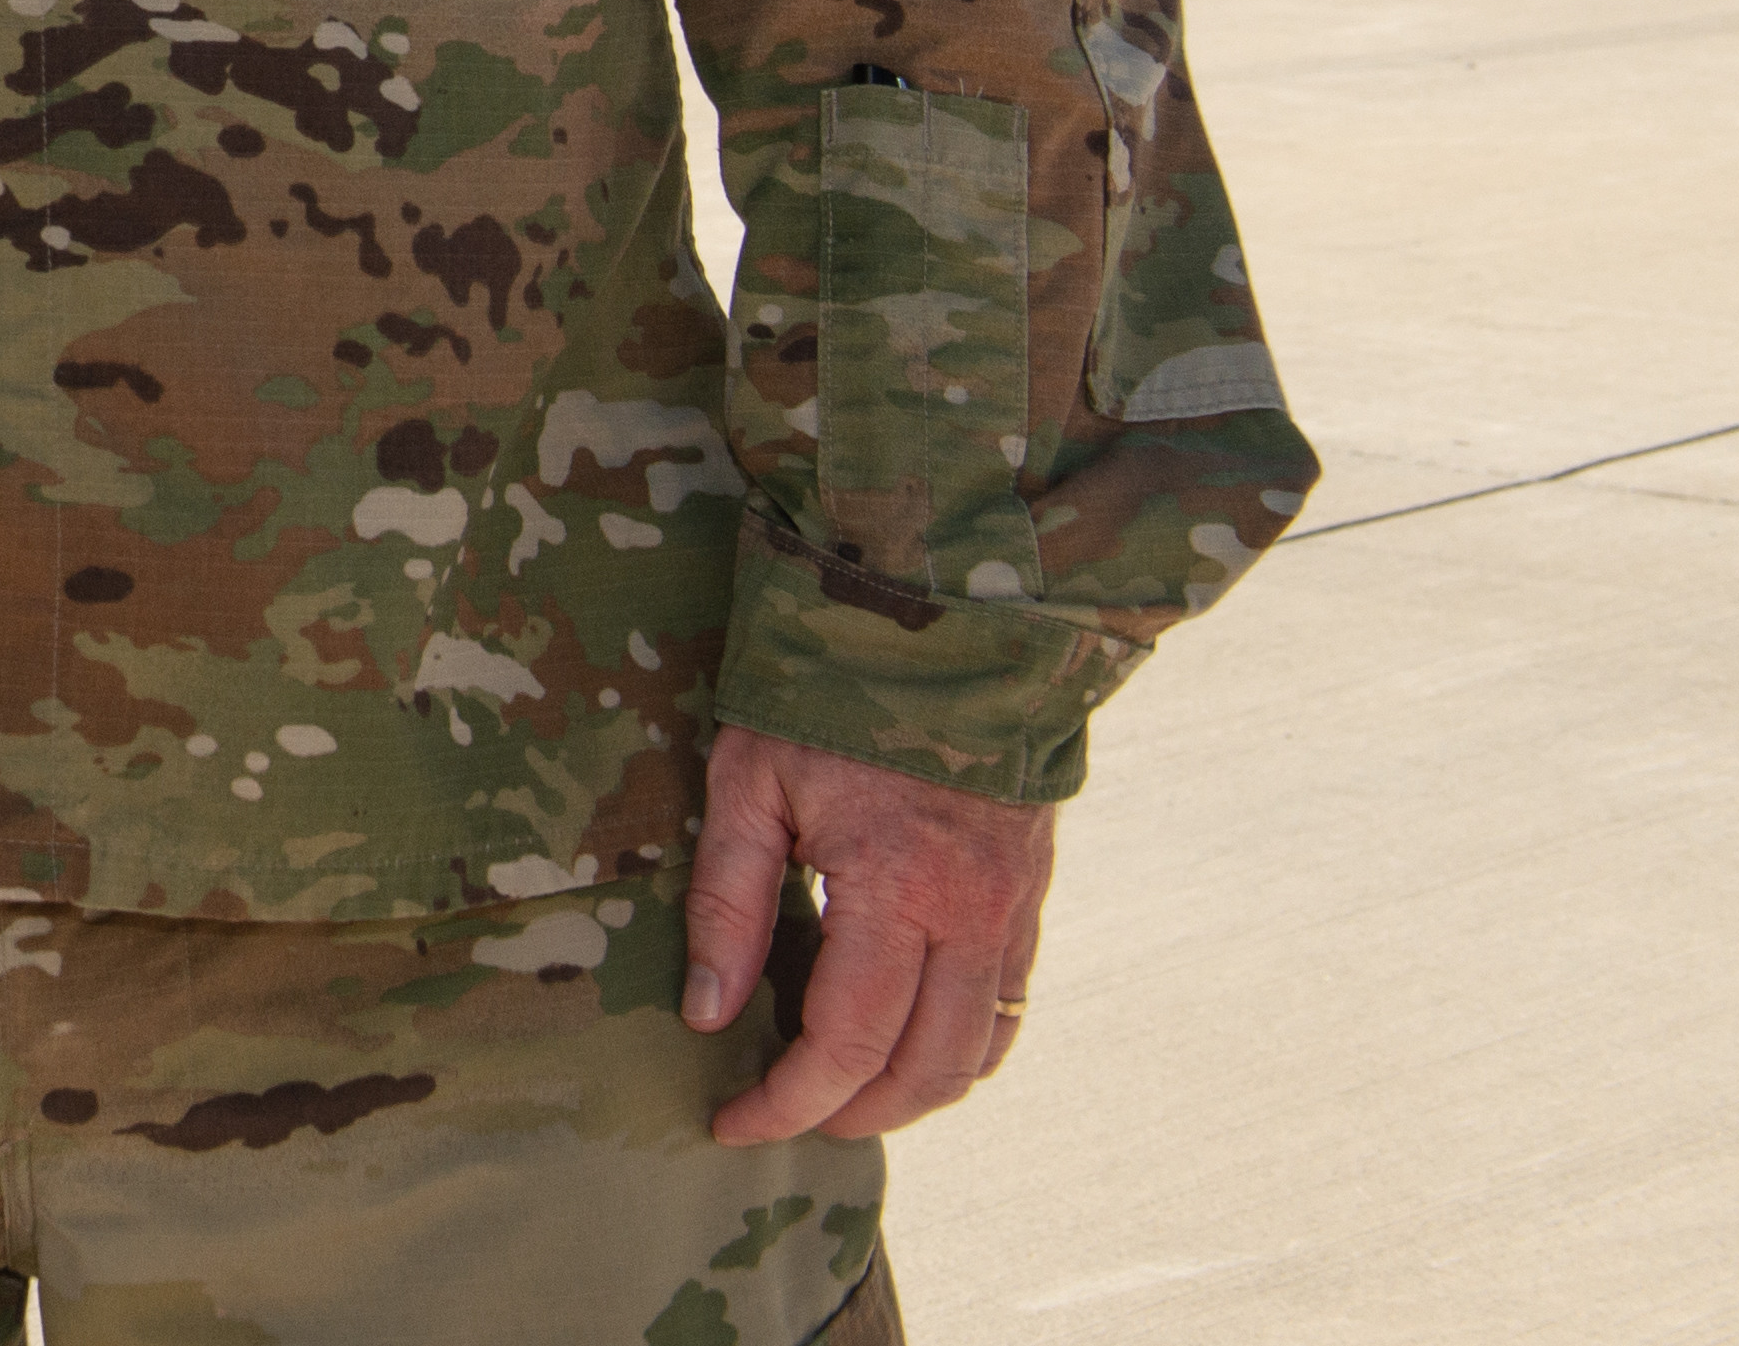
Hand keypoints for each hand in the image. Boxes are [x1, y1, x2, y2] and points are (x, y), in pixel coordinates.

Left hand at [689, 725, 1061, 1142]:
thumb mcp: (748, 782)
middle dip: (848, 1115)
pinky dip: (960, 1052)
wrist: (936, 616)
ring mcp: (1012, 910)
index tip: (731, 1122)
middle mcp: (970, 914)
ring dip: (909, 1096)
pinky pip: (1008, 1009)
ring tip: (837, 1096)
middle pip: (921, 1071)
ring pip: (976, 1054)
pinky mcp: (1030, 897)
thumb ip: (728, 902)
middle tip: (780, 1116)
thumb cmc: (824, 695)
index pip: (845, 1043)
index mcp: (895, 887)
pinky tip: (905, 1048)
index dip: (787, 1102)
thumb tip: (708, 1014)